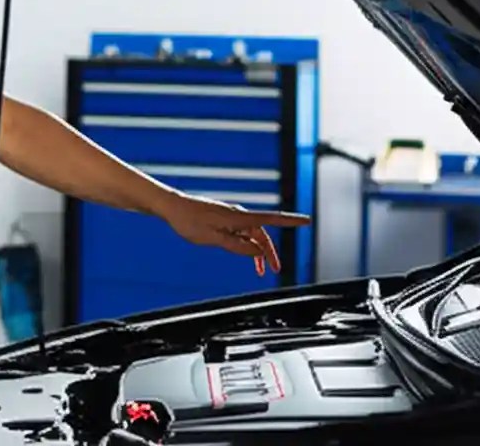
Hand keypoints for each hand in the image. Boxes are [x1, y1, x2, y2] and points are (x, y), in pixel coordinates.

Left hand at [159, 192, 311, 275]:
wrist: (172, 207)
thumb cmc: (189, 221)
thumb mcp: (213, 239)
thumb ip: (236, 246)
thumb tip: (257, 252)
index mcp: (239, 217)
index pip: (271, 219)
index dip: (291, 221)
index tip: (307, 221)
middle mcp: (238, 215)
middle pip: (262, 233)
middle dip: (270, 252)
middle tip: (274, 270)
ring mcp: (231, 217)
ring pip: (252, 235)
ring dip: (257, 252)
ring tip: (258, 271)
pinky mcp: (223, 219)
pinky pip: (241, 233)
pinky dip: (246, 245)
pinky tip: (243, 255)